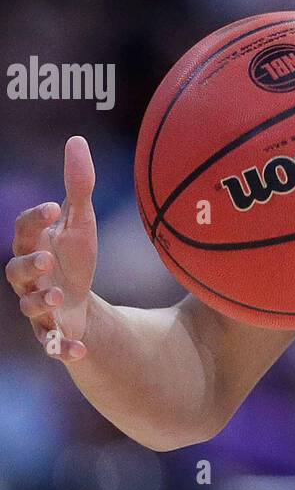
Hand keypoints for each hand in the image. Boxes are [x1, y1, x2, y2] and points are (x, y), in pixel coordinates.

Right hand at [5, 135, 97, 360]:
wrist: (80, 302)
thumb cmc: (74, 257)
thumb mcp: (83, 222)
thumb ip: (79, 186)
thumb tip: (77, 140)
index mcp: (33, 245)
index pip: (24, 230)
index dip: (35, 219)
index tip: (55, 206)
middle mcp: (28, 278)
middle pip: (16, 272)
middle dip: (29, 266)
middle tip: (47, 261)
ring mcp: (37, 306)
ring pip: (30, 307)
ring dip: (42, 303)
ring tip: (61, 296)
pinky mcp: (51, 332)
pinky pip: (51, 343)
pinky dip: (63, 348)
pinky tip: (79, 350)